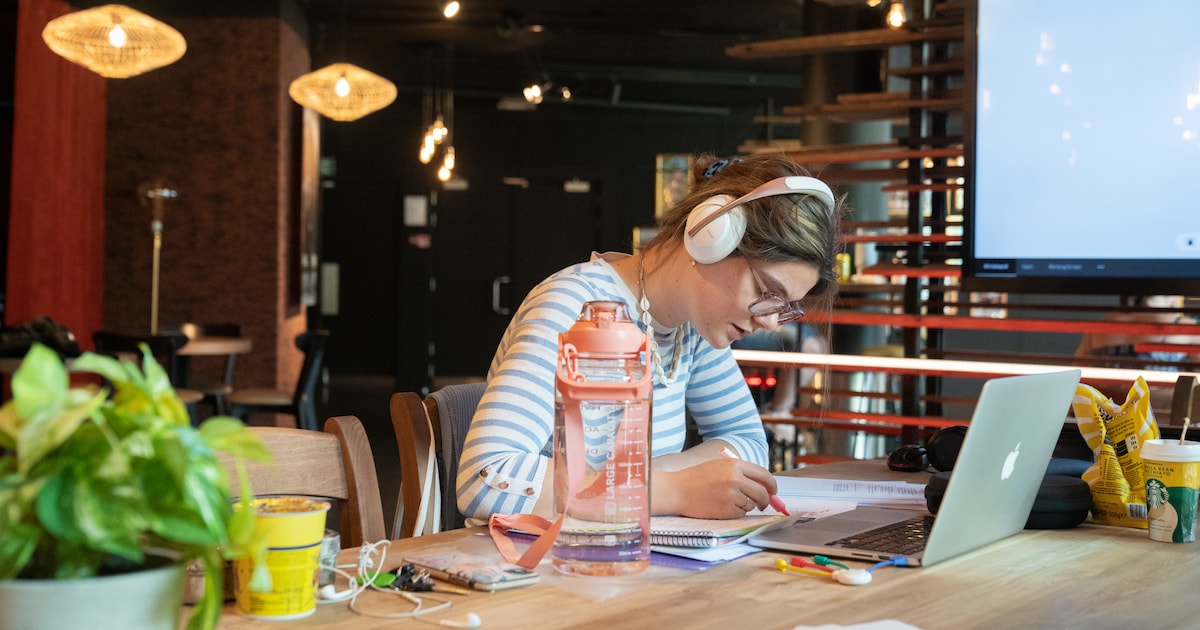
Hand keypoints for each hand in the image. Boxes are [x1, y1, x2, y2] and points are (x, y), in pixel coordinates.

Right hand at [651, 458, 777, 518]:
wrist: (677, 490)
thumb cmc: (696, 478)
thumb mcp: (719, 467)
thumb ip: (741, 474)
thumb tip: (764, 487)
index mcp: (734, 464)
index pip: (764, 475)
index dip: (772, 485)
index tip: (773, 491)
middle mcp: (735, 479)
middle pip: (762, 492)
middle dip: (765, 500)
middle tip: (763, 504)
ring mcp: (731, 495)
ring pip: (751, 505)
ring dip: (746, 506)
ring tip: (729, 501)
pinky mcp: (726, 509)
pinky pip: (741, 514)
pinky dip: (736, 512)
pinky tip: (722, 507)